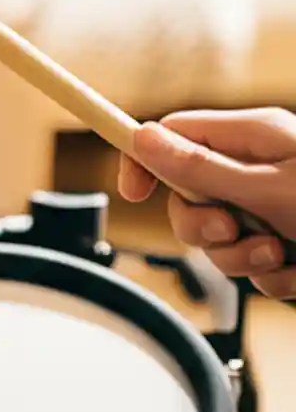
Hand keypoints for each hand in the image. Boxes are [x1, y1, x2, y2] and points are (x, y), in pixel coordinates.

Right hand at [117, 108, 295, 298]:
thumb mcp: (268, 189)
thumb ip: (201, 168)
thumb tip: (142, 139)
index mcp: (253, 137)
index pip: (173, 134)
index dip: (144, 161)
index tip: (132, 196)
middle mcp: (257, 168)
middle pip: (186, 197)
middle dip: (201, 227)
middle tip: (230, 231)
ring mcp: (269, 207)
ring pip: (216, 239)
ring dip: (240, 258)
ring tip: (279, 255)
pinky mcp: (283, 242)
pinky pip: (249, 265)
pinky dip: (270, 277)